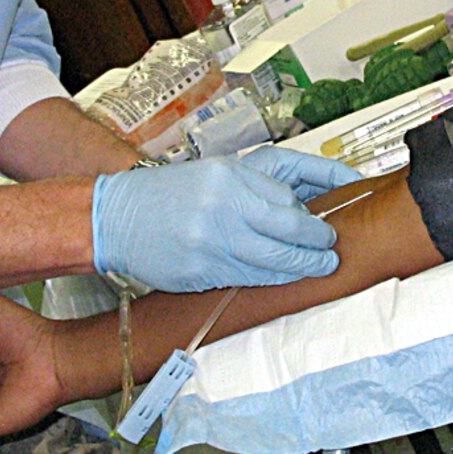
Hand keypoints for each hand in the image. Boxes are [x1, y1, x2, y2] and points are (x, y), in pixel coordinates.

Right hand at [91, 153, 358, 292]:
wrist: (115, 217)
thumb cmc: (168, 194)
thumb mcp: (216, 174)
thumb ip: (258, 188)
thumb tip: (304, 208)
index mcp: (230, 174)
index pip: (290, 194)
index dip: (319, 208)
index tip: (337, 214)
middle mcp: (225, 205)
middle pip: (291, 227)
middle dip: (318, 241)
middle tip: (331, 247)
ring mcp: (213, 240)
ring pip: (276, 259)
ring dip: (303, 266)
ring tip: (320, 266)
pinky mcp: (203, 270)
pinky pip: (250, 278)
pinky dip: (273, 279)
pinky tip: (284, 277)